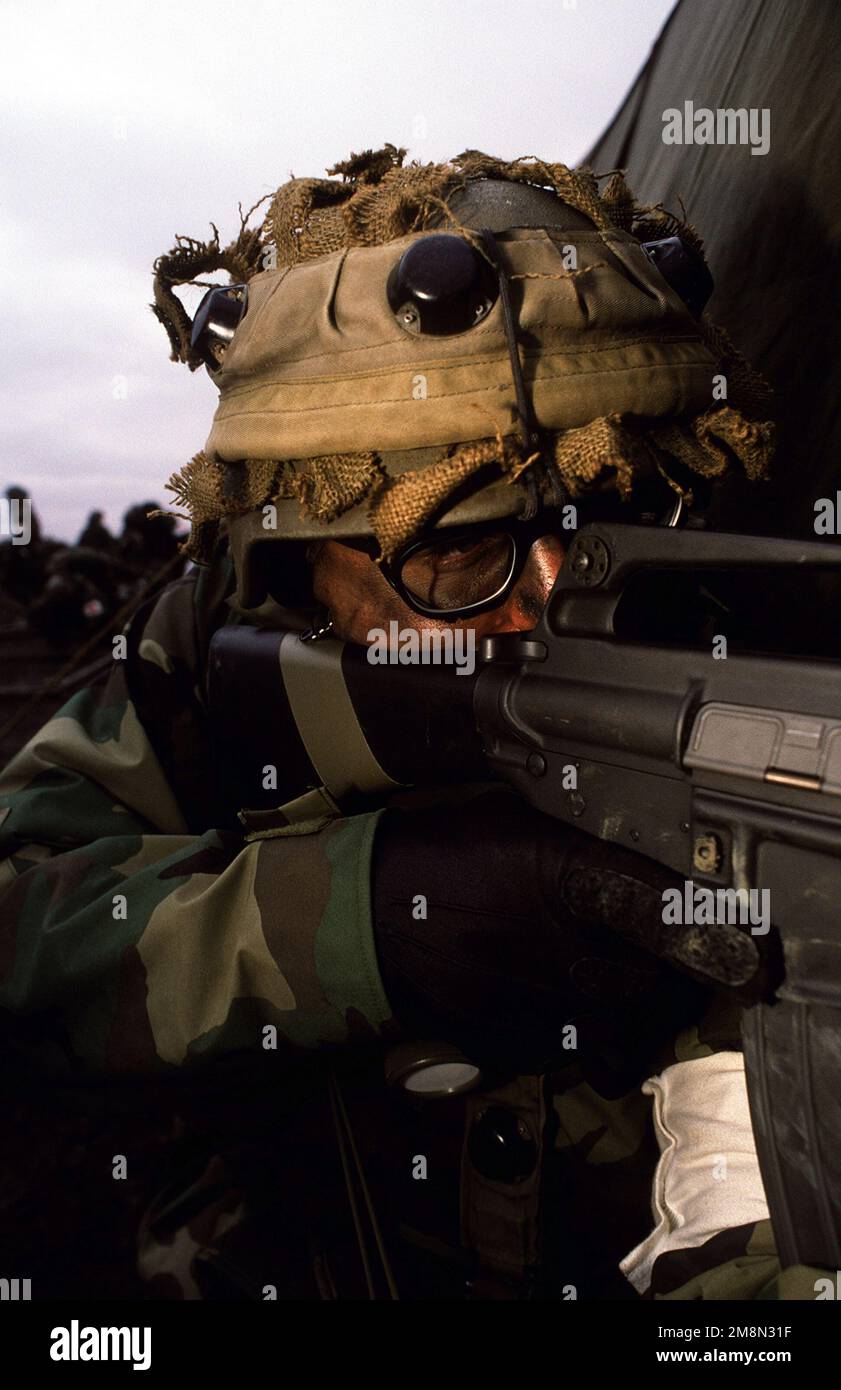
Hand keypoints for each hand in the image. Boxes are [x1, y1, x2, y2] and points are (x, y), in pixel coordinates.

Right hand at [372, 790, 777, 1068]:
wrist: (364, 914)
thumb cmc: (440, 856)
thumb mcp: (510, 822)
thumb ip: (575, 841)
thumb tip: (633, 853)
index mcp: (556, 875)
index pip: (655, 908)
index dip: (700, 931)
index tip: (730, 948)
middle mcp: (551, 944)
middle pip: (649, 989)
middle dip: (673, 989)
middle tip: (676, 976)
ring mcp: (529, 1000)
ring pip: (616, 1032)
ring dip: (635, 1023)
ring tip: (629, 1003)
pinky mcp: (505, 1040)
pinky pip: (568, 1052)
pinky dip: (580, 1039)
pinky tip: (567, 1013)